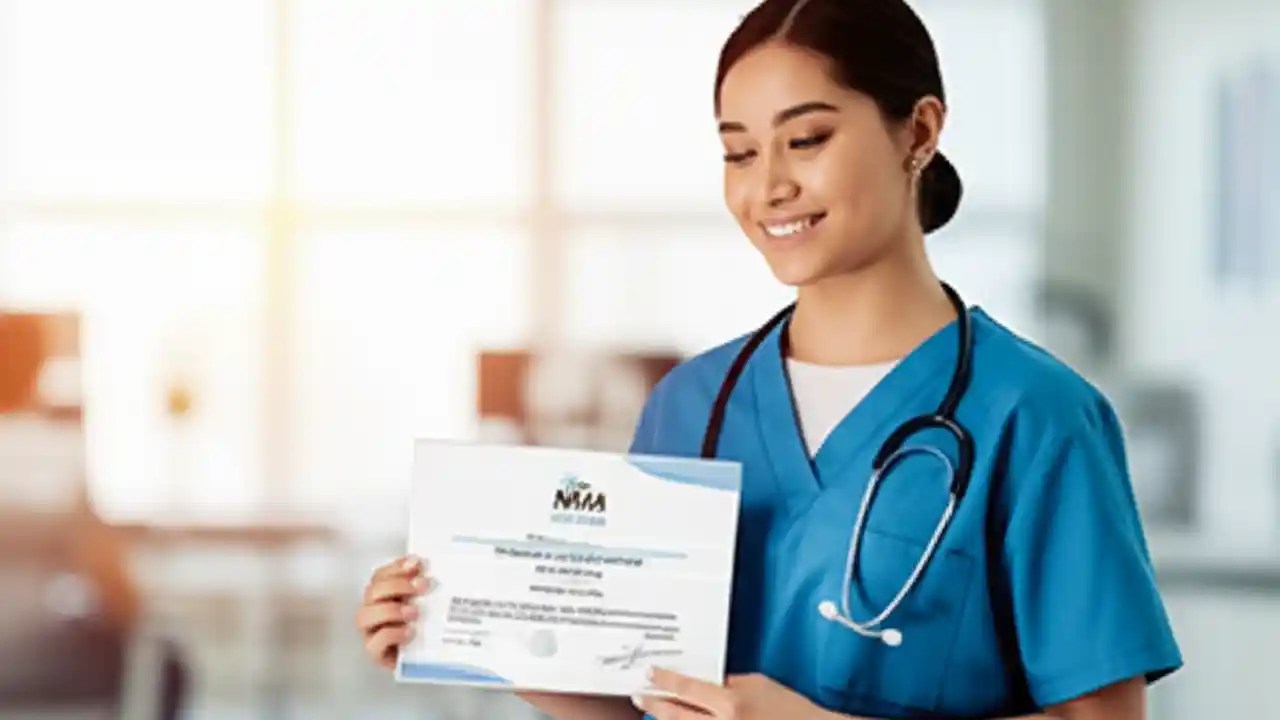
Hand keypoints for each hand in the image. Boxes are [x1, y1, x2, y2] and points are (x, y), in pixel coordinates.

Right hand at [355, 555, 432, 668]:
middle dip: (397, 585)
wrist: (428, 658)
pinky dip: (391, 635)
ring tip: (414, 613)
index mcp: (383, 596)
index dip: (396, 568)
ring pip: (364, 616)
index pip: (380, 576)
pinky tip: (409, 633)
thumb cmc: (425, 627)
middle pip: (372, 591)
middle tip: (422, 586)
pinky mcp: (376, 654)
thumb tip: (422, 565)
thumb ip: (422, 585)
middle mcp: (373, 611)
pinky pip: (373, 644)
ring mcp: (371, 633)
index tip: (416, 564)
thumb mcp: (427, 602)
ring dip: (390, 610)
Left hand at [634, 667, 829, 719]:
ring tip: (654, 714)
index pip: (687, 689)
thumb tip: (703, 680)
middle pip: (676, 715)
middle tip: (639, 696)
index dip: (664, 680)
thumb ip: (728, 683)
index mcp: (731, 704)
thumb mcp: (759, 685)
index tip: (649, 674)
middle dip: (654, 704)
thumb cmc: (789, 709)